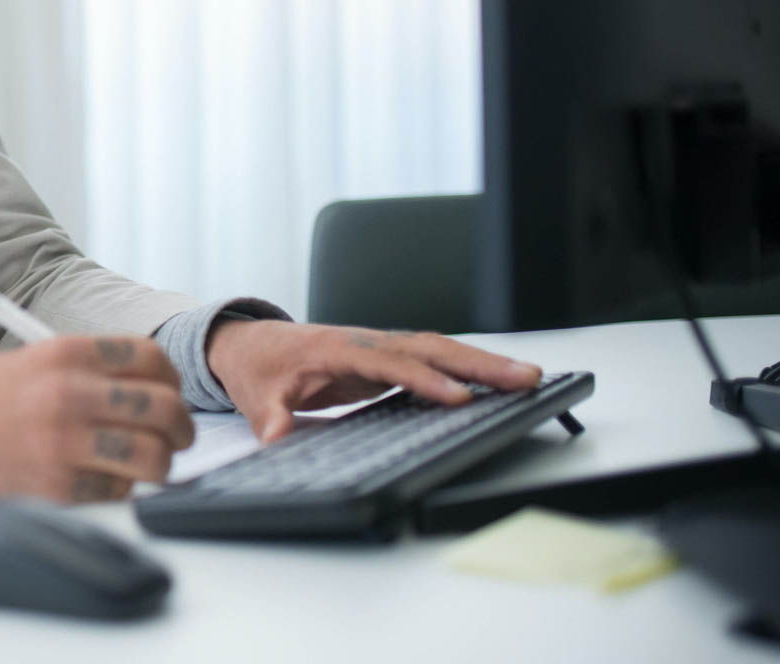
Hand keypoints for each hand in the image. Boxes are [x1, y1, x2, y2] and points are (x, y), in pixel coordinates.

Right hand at [0, 336, 195, 503]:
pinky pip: (118, 493)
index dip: (174, 382)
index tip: (171, 396)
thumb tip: (160, 393)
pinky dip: (118, 491)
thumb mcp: (35, 361)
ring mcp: (62, 442)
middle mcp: (68, 393)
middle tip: (177, 439)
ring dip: (159, 466)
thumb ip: (93, 370)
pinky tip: (100, 481)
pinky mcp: (55, 487)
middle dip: (182, 430)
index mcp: (66, 353)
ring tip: (148, 466)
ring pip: (153, 457)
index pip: (153, 360)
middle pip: (164, 409)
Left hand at [206, 320, 542, 442]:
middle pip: (429, 347)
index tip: (459, 397)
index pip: (389, 363)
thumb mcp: (256, 397)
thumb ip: (269, 418)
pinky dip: (468, 367)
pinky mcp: (387, 358)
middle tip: (525, 377)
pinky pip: (433, 359)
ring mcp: (379, 347)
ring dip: (484, 362)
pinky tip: (499, 382)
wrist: (249, 343)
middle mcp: (365, 341)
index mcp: (336, 349)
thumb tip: (275, 438)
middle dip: (478, 363)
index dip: (425, 380)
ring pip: (439, 349)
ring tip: (530, 377)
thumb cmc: (257, 368)